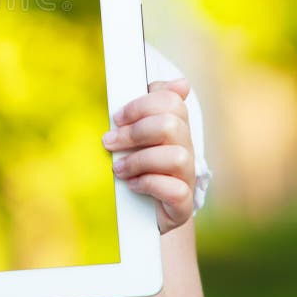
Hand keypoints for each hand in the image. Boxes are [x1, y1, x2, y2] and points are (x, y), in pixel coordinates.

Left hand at [102, 78, 194, 234]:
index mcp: (175, 127)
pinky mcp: (183, 204)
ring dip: (139, 161)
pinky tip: (134, 185)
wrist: (143, 212)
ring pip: (176, 157)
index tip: (118, 117)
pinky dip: (150, 184)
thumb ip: (147, 107)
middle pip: (171, 125)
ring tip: (119, 168)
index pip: (171, 101)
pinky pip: (177, 190)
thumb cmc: (138, 166)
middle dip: (135, 132)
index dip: (142, 105)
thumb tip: (181, 83)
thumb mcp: (137, 135)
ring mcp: (187, 177)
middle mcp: (186, 149)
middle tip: (110, 142)